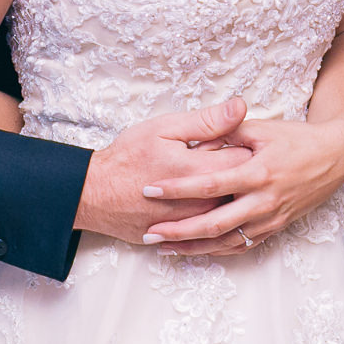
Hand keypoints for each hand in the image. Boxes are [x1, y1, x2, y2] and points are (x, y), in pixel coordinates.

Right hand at [74, 97, 251, 245]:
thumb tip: (240, 107)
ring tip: (206, 179)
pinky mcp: (185, 236)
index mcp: (203, 171)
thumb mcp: (165, 129)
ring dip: (226, 194)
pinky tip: (197, 201)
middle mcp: (205, 203)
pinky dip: (209, 212)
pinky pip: (209, 227)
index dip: (243, 145)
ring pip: (228, 209)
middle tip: (218, 158)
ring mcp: (196, 223)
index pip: (247, 158)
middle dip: (238, 172)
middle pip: (243, 187)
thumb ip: (206, 121)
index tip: (231, 140)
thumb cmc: (128, 157)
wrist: (96, 194)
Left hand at [138, 113, 343, 255]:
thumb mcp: (261, 128)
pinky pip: (243, 245)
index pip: (209, 184)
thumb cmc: (295, 138)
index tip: (150, 189)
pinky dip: (217, 251)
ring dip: (194, 248)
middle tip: (150, 233)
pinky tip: (195, 251)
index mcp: (257, 173)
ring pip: (226, 242)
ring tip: (163, 248)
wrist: (335, 156)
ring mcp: (271, 219)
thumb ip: (226, 132)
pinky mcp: (276, 228)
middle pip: (214, 224)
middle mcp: (263, 201)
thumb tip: (193, 137)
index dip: (178, 189)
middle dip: (179, 231)